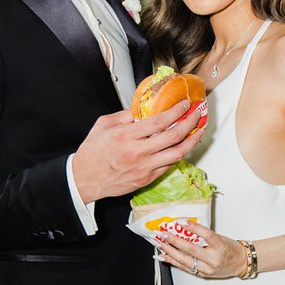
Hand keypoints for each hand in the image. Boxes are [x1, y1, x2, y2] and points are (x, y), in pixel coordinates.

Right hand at [71, 100, 207, 204]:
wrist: (85, 179)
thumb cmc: (92, 153)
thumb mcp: (103, 125)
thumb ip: (124, 116)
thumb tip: (141, 110)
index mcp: (126, 136)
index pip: (159, 122)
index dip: (176, 112)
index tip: (184, 105)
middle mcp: (138, 152)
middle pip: (173, 137)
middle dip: (190, 123)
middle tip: (197, 114)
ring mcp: (144, 168)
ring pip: (177, 154)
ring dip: (192, 141)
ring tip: (199, 130)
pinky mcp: (147, 179)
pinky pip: (169, 165)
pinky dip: (179, 154)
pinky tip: (184, 146)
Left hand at [157, 225, 248, 281]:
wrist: (240, 263)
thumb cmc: (230, 249)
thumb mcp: (220, 238)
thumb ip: (204, 236)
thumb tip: (185, 229)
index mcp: (220, 246)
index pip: (206, 235)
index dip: (194, 228)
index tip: (182, 222)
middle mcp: (213, 259)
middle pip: (191, 250)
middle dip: (174, 242)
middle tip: (164, 234)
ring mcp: (208, 268)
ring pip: (185, 261)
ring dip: (170, 252)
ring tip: (160, 245)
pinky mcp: (204, 274)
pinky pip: (186, 268)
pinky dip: (174, 262)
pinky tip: (166, 257)